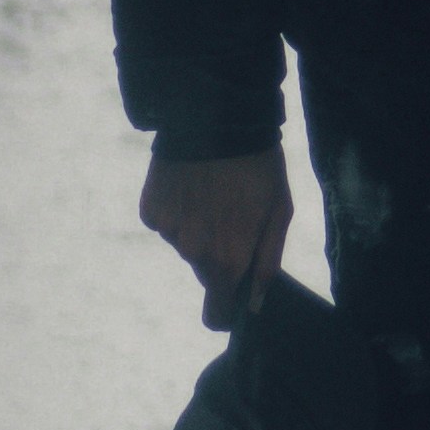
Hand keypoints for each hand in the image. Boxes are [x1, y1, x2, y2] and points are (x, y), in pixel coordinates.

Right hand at [141, 142, 291, 322]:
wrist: (218, 117)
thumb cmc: (258, 166)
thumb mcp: (279, 213)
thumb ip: (266, 264)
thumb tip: (254, 304)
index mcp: (227, 259)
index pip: (216, 312)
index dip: (225, 310)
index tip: (232, 301)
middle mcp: (193, 251)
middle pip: (204, 270)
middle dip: (218, 254)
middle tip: (233, 216)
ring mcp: (168, 230)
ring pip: (185, 243)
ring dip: (197, 227)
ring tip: (212, 192)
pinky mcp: (150, 208)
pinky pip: (165, 220)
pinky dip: (176, 209)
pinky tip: (190, 183)